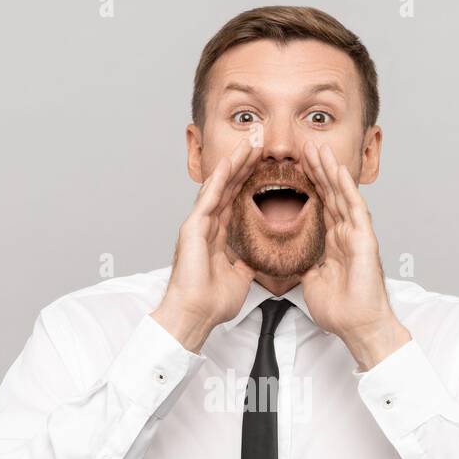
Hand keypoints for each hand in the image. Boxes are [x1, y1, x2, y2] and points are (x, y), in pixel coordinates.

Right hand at [152, 135, 262, 351]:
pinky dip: (219, 179)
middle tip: (260, 144)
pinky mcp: (193, 228)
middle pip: (229, 187)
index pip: (237, 200)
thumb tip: (255, 260)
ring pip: (220, 186)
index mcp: (218, 235)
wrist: (196, 315)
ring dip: (234, 163)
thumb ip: (245, 263)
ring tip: (250, 144)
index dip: (251, 180)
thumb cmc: (211, 303)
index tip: (266, 164)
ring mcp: (199, 224)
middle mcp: (207, 225)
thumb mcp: (239, 278)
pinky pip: (209, 198)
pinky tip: (230, 162)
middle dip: (244, 164)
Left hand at [300, 142, 409, 369]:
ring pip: (341, 195)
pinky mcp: (365, 238)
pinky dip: (346, 188)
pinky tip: (337, 170)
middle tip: (303, 147)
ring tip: (317, 149)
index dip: (307, 186)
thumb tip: (288, 259)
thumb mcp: (311, 281)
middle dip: (316, 170)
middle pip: (329, 194)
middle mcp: (346, 233)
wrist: (356, 325)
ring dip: (329, 171)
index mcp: (333, 242)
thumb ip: (304, 264)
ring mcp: (357, 234)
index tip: (293, 168)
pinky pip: (354, 208)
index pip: (318, 206)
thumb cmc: (340, 310)